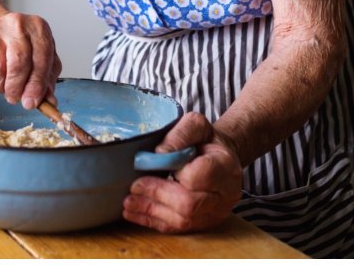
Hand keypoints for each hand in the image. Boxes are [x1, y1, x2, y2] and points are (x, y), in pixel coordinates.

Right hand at [0, 12, 60, 109]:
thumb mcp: (41, 54)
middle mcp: (18, 26)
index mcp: (38, 29)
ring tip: (3, 85)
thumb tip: (49, 101)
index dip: (36, 86)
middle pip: (17, 64)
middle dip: (16, 88)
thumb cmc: (20, 41)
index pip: (41, 60)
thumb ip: (47, 78)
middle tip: (14, 97)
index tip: (31, 102)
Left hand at [123, 112, 241, 232]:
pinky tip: (134, 213)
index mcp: (225, 166)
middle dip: (158, 195)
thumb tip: (159, 153)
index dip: (175, 172)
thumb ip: (180, 134)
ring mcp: (215, 213)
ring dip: (151, 211)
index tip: (155, 163)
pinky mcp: (202, 224)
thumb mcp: (196, 125)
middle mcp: (224, 195)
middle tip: (134, 186)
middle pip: (190, 204)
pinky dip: (153, 221)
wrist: (219, 157)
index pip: (199, 176)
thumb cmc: (206, 140)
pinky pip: (177, 228)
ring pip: (182, 220)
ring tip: (128, 201)